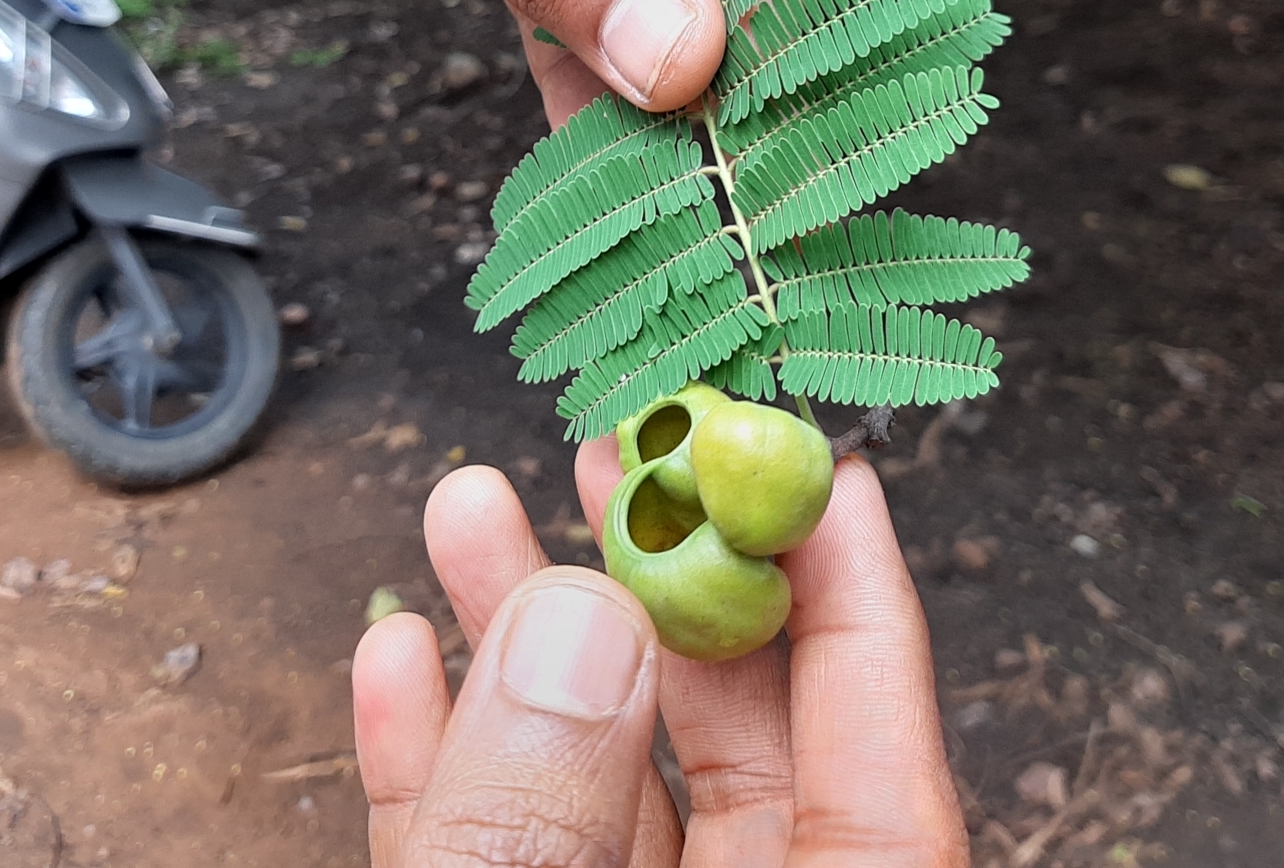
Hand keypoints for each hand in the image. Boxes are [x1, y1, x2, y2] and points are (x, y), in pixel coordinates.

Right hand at [351, 449, 966, 865]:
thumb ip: (545, 827)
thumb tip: (571, 622)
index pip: (881, 776)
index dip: (857, 603)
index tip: (821, 469)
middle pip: (735, 748)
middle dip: (659, 580)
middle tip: (614, 456)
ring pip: (592, 785)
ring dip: (521, 643)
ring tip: (468, 507)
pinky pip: (488, 856)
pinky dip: (438, 764)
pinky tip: (402, 657)